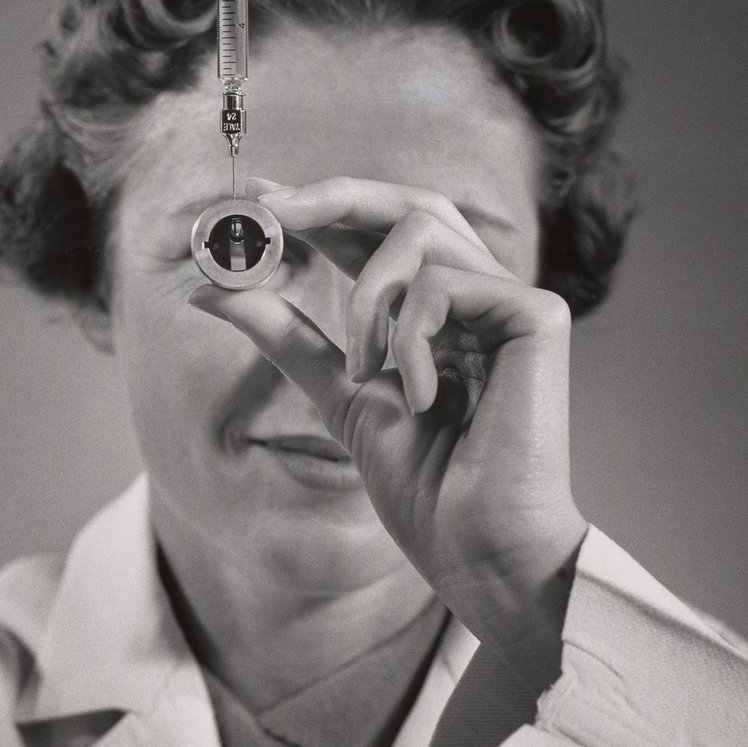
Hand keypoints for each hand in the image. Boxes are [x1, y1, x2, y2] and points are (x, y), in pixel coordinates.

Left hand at [187, 176, 589, 697]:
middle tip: (270, 209)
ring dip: (367, 295)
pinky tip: (420, 395)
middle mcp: (482, 294)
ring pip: (421, 228)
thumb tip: (210, 287)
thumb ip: (285, 334)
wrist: (478, 549)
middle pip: (413, 200)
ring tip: (362, 368)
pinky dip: (410, 336)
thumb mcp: (338, 393)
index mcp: (444, 311)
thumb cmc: (427, 486)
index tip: (257, 197)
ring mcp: (513, 300)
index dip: (324, 205)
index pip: (384, 232)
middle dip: (335, 197)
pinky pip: (444, 282)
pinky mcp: (537, 314)